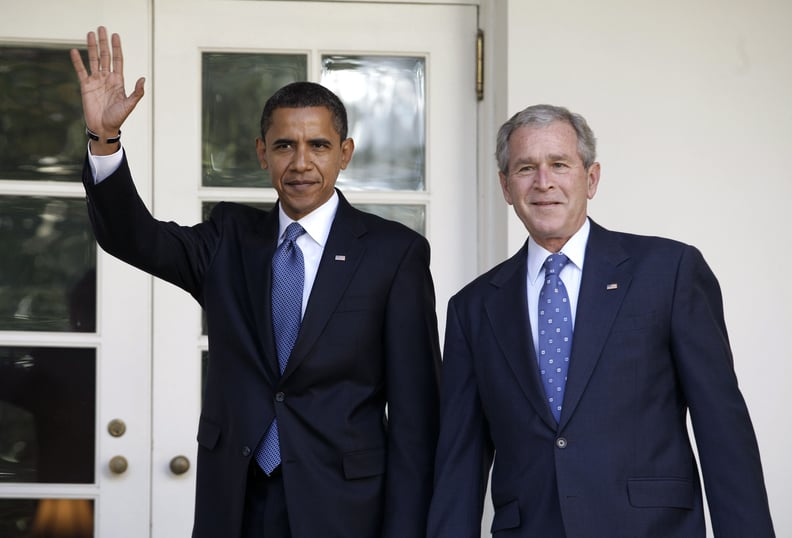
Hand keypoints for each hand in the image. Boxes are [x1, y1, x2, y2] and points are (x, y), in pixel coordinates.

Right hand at [70, 26, 144, 153]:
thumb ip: (137, 92)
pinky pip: (81, 71)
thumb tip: (143, 78)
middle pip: (105, 56)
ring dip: (92, 47)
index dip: (116, 48)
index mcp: (118, 81)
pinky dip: (77, 61)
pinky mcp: (85, 86)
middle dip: (104, 42)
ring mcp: (96, 81)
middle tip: (101, 28)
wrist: (104, 128)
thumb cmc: (118, 118)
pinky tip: (74, 50)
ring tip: (90, 33)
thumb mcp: (129, 105)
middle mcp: (107, 78)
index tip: (115, 35)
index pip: (117, 60)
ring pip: (93, 60)